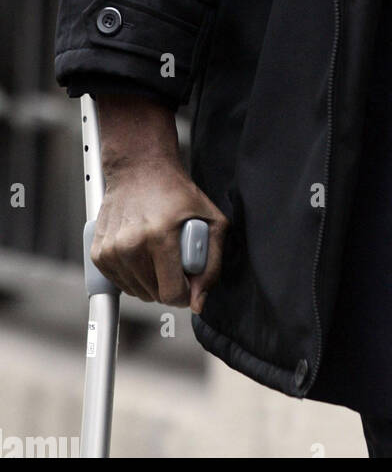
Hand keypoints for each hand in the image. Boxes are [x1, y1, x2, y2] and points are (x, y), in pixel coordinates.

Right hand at [91, 93, 227, 311]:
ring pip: (137, 292)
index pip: (172, 294)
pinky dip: (134, 275)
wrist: (140, 169)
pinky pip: (120, 284)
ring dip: (151, 281)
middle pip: (155, 295)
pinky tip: (142, 252)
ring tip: (158, 251)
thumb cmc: (177, 192)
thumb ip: (212, 264)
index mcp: (160, 237)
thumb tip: (198, 302)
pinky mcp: (98, 253)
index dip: (186, 293)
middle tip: (174, 256)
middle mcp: (131, 245)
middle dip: (169, 283)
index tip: (189, 281)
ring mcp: (111, 250)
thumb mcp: (211, 220)